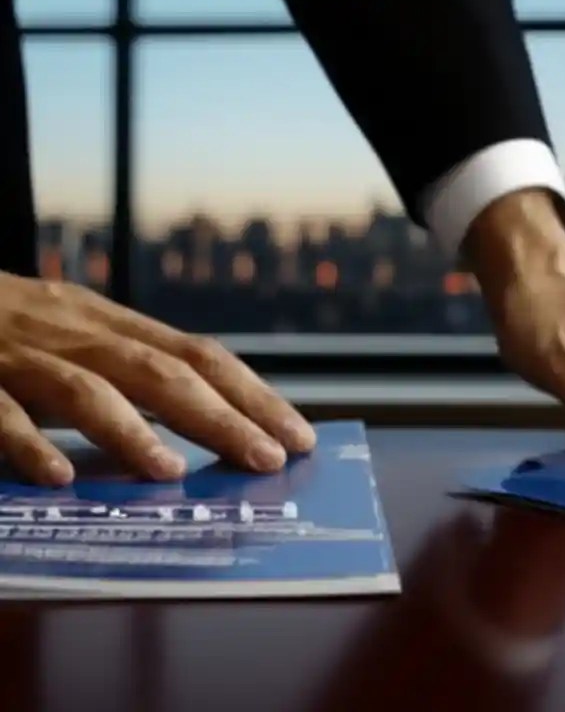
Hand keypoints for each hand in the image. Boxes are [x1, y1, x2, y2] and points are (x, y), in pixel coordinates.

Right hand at [0, 272, 315, 484]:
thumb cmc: (0, 330)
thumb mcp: (70, 338)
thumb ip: (126, 375)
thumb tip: (205, 427)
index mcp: (105, 322)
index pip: (197, 354)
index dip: (253, 394)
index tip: (298, 436)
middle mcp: (72, 330)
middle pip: (161, 370)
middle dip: (221, 416)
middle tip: (268, 459)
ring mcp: (15, 353)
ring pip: (85, 388)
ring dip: (133, 432)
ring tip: (174, 472)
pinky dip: (25, 443)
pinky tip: (58, 479)